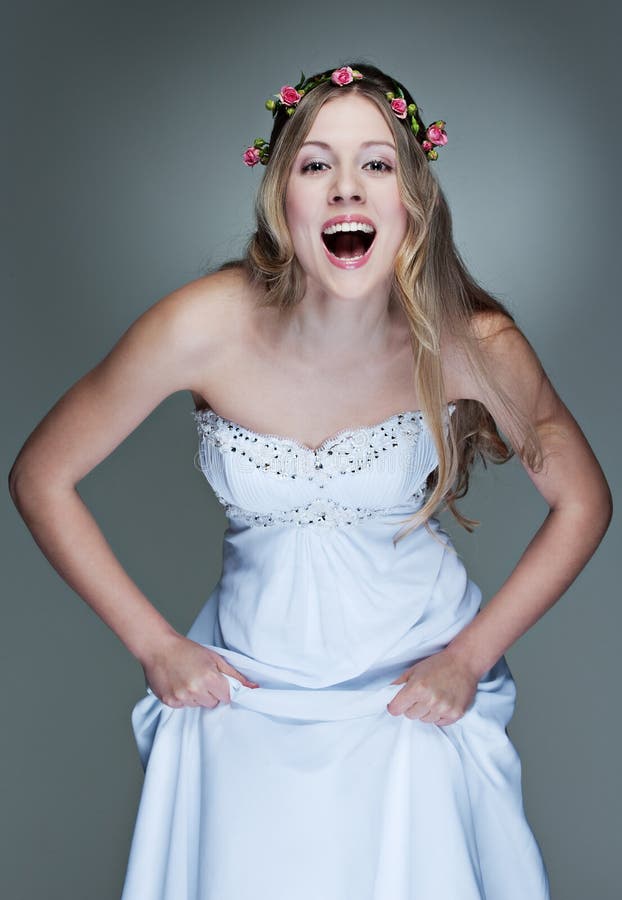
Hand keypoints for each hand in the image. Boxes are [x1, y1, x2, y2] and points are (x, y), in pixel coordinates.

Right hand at [141, 632, 259, 708]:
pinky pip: (184, 706)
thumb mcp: (215, 658)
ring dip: (196, 696)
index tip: (217, 681)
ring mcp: (181, 697)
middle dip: (210, 693)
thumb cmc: (187, 650)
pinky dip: (183, 697)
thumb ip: (235, 676)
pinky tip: (179, 683)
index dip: (223, 689)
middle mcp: (195, 690)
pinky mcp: (169, 702)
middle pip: (213, 703)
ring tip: (188, 678)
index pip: (226, 697)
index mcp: (209, 678)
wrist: (159, 648)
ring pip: (198, 705)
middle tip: (201, 677)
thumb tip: (254, 688)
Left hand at [386, 648, 478, 725]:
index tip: (398, 703)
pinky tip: (443, 701)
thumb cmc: (438, 664)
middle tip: (420, 695)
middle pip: (410, 715)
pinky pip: (439, 722)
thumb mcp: (414, 670)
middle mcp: (430, 700)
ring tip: (434, 696)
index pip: (396, 709)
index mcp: (417, 688)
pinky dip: (439, 715)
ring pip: (424, 720)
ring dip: (426, 711)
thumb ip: (399, 683)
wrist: (464, 662)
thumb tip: (387, 695)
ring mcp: (444, 708)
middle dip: (411, 707)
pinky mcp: (456, 714)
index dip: (395, 706)